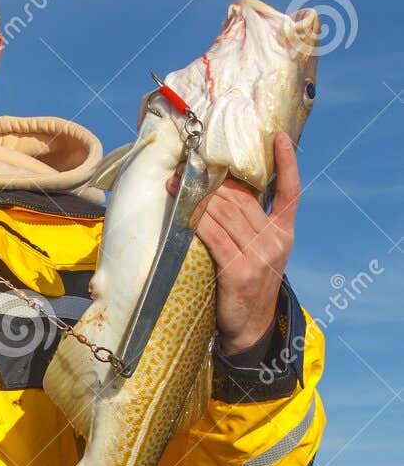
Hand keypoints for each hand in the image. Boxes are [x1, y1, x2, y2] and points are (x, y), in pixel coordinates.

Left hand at [171, 132, 298, 356]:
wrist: (248, 328)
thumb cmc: (246, 286)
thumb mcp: (257, 253)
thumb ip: (247, 226)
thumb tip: (217, 195)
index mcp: (283, 233)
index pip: (290, 192)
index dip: (287, 163)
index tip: (279, 137)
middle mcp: (275, 241)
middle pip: (241, 199)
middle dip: (211, 182)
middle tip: (185, 170)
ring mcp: (259, 255)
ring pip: (225, 214)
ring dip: (196, 198)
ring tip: (175, 186)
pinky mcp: (240, 270)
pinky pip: (213, 236)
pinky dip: (195, 220)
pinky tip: (181, 211)